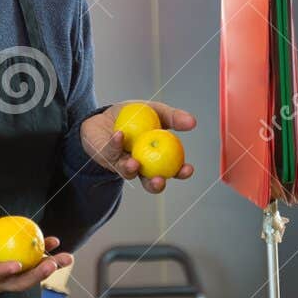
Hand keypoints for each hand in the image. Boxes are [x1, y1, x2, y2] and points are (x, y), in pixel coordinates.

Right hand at [0, 237, 72, 296]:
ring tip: (66, 256)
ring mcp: (4, 278)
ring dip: (48, 267)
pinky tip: (53, 242)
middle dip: (37, 275)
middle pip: (18, 283)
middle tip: (53, 264)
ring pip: (28, 275)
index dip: (3, 272)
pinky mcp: (9, 270)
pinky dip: (41, 254)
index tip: (17, 265)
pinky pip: (28, 263)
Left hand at [81, 101, 196, 192]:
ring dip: (131, 170)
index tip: (187, 169)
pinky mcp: (104, 157)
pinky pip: (110, 152)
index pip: (172, 170)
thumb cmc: (134, 117)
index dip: (181, 173)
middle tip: (160, 180)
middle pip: (150, 182)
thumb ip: (173, 117)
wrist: (105, 115)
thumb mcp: (156, 112)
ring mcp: (121, 164)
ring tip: (134, 163)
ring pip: (127, 173)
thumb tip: (193, 122)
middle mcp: (140, 167)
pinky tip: (119, 135)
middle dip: (155, 185)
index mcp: (156, 159)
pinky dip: (115, 143)